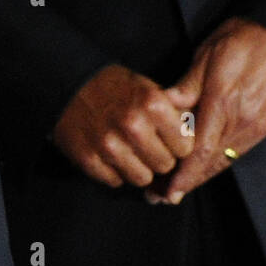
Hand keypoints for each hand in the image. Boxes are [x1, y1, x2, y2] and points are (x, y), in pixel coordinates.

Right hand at [51, 63, 193, 188]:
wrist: (68, 84)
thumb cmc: (115, 88)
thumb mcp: (148, 88)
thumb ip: (174, 114)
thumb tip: (197, 142)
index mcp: (153, 103)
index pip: (185, 146)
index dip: (178, 144)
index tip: (168, 139)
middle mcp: (133, 125)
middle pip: (165, 165)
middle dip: (158, 157)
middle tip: (146, 144)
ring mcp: (110, 145)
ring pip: (142, 179)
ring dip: (137, 168)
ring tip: (127, 149)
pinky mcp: (89, 160)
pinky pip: (116, 182)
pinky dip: (114, 172)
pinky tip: (109, 153)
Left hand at [145, 18, 265, 204]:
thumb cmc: (242, 39)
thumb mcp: (207, 54)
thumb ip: (186, 85)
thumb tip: (163, 105)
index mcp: (223, 102)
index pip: (200, 150)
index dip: (183, 175)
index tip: (167, 192)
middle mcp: (242, 122)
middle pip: (212, 164)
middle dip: (187, 183)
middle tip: (162, 197)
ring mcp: (256, 127)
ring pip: (226, 162)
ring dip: (202, 177)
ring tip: (178, 188)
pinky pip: (238, 152)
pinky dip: (219, 163)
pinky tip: (204, 166)